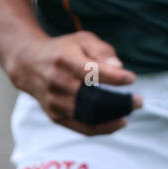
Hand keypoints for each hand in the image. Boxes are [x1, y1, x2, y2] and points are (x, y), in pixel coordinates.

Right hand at [6, 31, 140, 135]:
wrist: (29, 64)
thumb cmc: (63, 50)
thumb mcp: (82, 40)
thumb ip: (102, 50)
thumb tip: (119, 66)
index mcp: (64, 60)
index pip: (91, 72)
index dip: (114, 77)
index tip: (131, 78)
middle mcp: (57, 83)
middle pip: (91, 99)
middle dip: (118, 102)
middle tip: (138, 102)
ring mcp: (55, 102)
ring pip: (88, 116)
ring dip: (112, 117)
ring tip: (129, 111)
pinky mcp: (55, 116)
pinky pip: (82, 127)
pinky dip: (102, 128)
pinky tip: (118, 122)